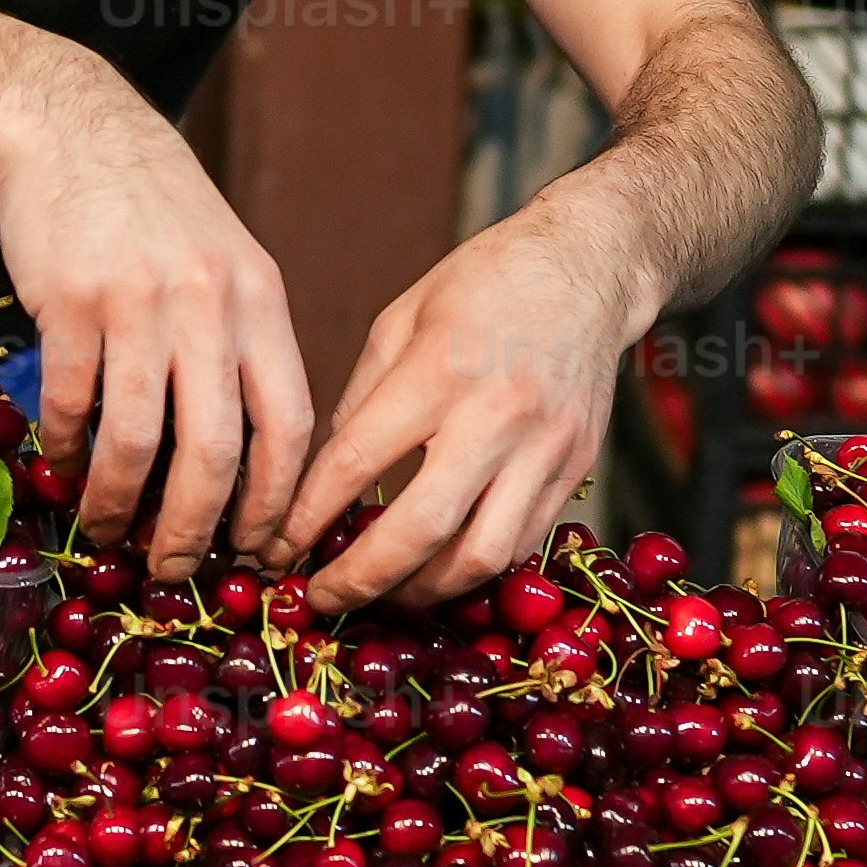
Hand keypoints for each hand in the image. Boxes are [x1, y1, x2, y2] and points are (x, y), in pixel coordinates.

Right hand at [0, 61, 312, 574]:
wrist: (74, 128)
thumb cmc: (155, 211)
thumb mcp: (226, 265)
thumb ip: (243, 347)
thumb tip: (250, 465)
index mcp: (260, 301)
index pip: (291, 424)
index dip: (278, 503)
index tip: (261, 552)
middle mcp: (209, 304)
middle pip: (215, 451)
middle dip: (195, 530)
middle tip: (175, 569)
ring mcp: (138, 302)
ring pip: (135, 441)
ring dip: (117, 503)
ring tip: (105, 531)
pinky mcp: (69, 302)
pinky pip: (73, 404)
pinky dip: (66, 450)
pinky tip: (63, 464)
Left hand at [287, 202, 645, 606]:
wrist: (590, 267)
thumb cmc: (486, 282)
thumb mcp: (402, 317)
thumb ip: (362, 398)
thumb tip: (326, 478)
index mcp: (439, 369)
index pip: (358, 462)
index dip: (309, 517)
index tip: (277, 548)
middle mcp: (497, 415)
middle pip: (420, 529)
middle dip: (360, 579)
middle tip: (321, 599)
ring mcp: (545, 448)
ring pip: (480, 556)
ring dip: (421, 591)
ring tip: (381, 595)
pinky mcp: (576, 468)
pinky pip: (521, 545)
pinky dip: (474, 571)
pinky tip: (439, 570)